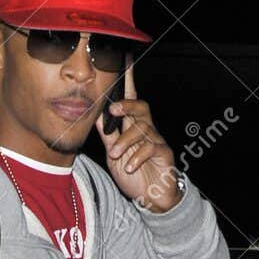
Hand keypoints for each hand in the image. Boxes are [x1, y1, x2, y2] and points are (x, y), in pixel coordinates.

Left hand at [96, 58, 182, 213]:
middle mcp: (146, 129)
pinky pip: (150, 147)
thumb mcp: (114, 155)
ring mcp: (156, 140)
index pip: (129, 99)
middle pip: (140, 107)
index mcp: (132, 126)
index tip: (125, 60)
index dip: (128, 79)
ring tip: (115, 156)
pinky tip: (130, 166)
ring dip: (125, 142)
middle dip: (127, 105)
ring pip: (142, 129)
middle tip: (113, 109)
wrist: (151, 199)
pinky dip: (137, 157)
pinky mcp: (163, 153)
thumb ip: (107, 135)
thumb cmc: (134, 174)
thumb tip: (94, 115)